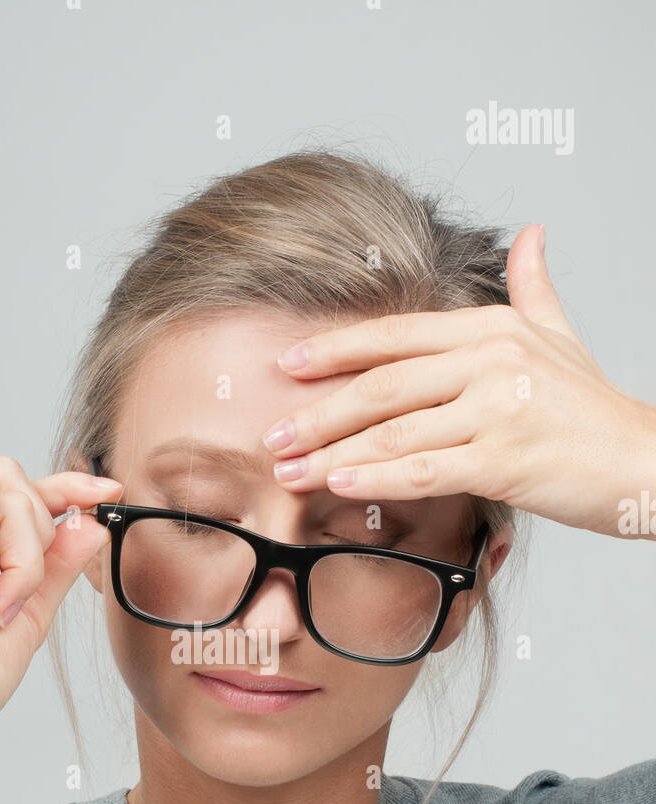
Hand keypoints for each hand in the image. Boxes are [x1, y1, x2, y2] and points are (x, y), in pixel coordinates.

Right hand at [0, 451, 121, 757]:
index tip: (110, 494)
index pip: (29, 500)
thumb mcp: (33, 617)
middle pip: (17, 483)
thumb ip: (58, 567)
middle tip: (29, 587)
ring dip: (19, 541)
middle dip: (43, 527)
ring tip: (3, 599)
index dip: (70, 488)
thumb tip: (90, 523)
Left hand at [263, 225, 655, 538]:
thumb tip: (530, 233)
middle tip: (270, 432)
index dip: (334, 349)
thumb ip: (533, 286)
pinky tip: (338, 486)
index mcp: (491, 329)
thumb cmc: (594, 409)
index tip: (285, 364)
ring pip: (393, 430)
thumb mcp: (561, 335)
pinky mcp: (505, 460)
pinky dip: (375, 479)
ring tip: (287, 471)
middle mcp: (490, 360)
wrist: (648, 461)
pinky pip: (424, 470)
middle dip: (317, 411)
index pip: (394, 335)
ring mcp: (498, 409)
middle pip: (381, 384)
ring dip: (331, 453)